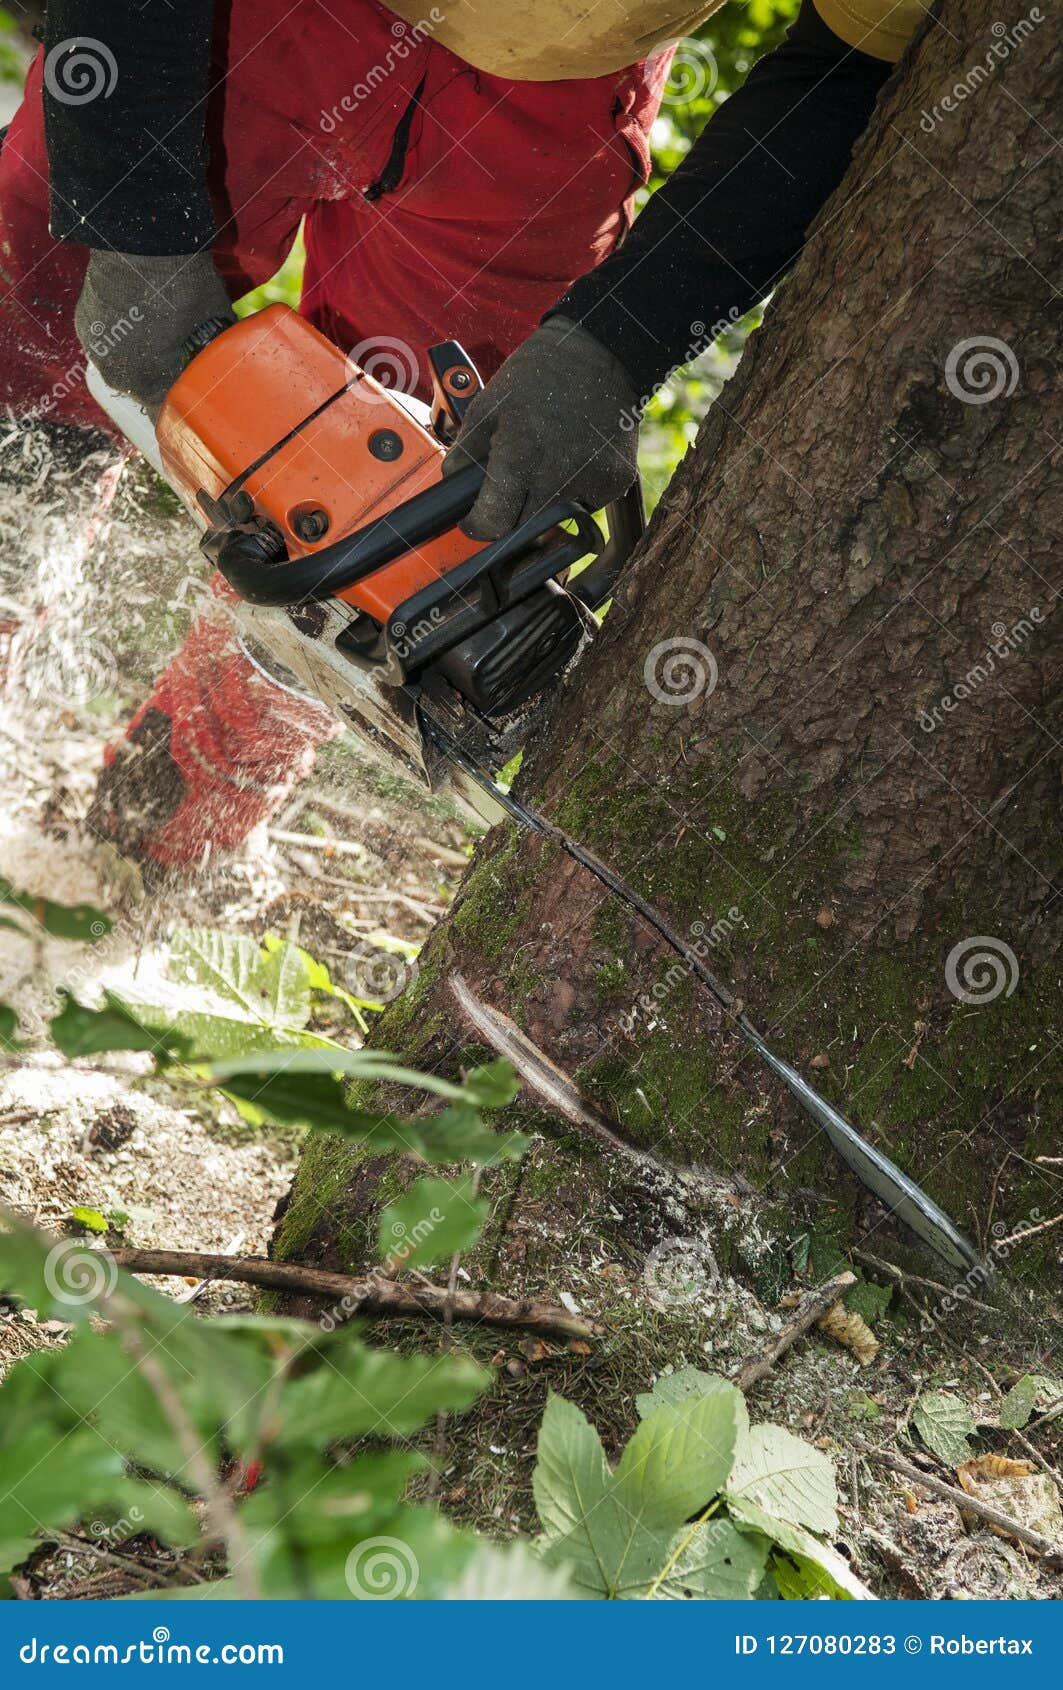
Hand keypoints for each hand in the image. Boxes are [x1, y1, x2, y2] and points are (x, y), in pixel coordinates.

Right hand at [75, 250, 233, 411]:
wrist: (140, 235)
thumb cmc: (182, 280)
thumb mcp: (215, 319)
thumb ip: (221, 348)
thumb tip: (236, 357)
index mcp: (147, 380)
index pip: (167, 411)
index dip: (185, 407)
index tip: (198, 401)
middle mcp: (115, 370)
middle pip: (144, 391)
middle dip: (164, 383)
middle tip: (184, 367)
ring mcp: (96, 347)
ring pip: (125, 368)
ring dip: (142, 362)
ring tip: (163, 344)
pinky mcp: (86, 324)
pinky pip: (110, 345)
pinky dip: (125, 341)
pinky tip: (141, 326)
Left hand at [443, 316, 639, 539]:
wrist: (600, 353)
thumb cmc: (540, 374)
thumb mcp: (489, 405)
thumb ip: (466, 451)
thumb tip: (451, 485)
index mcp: (520, 456)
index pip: (493, 524)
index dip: (479, 526)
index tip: (476, 520)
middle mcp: (556, 476)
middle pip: (523, 528)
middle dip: (511, 514)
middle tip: (511, 484)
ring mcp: (590, 482)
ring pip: (555, 520)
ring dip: (543, 504)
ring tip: (545, 464)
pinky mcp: (615, 483)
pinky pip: (586, 506)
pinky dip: (574, 493)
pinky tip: (573, 460)